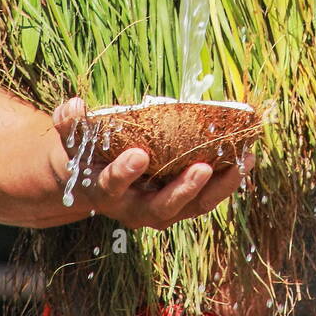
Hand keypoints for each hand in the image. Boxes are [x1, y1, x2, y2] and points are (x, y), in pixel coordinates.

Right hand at [51, 97, 255, 229]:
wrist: (89, 182)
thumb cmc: (84, 154)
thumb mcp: (71, 140)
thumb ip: (69, 124)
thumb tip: (75, 105)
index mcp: (104, 191)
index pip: (112, 186)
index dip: (124, 174)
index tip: (138, 155)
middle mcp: (133, 209)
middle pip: (161, 209)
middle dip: (182, 190)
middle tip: (202, 169)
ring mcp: (160, 210)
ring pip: (192, 208)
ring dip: (218, 188)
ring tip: (242, 162)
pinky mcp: (181, 205)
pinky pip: (207, 198)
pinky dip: (227, 181)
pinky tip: (246, 159)